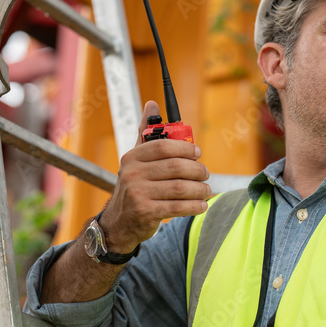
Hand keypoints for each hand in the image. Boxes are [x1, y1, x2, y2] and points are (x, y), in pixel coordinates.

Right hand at [99, 100, 211, 252]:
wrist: (118, 222)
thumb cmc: (134, 186)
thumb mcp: (136, 159)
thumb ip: (146, 133)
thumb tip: (152, 103)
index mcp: (132, 157)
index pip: (164, 146)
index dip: (185, 148)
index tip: (198, 152)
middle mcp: (132, 174)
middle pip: (175, 167)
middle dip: (197, 170)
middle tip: (206, 174)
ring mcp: (138, 194)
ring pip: (180, 188)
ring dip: (199, 189)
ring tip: (206, 190)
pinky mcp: (146, 213)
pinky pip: (177, 207)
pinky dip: (194, 206)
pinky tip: (201, 205)